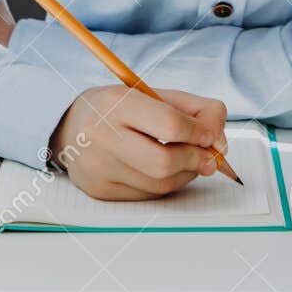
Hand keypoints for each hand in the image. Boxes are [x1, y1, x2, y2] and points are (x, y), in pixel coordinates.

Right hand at [49, 84, 227, 201]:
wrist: (70, 127)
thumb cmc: (120, 109)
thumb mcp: (154, 95)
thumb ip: (195, 111)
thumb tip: (220, 143)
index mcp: (117, 104)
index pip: (170, 124)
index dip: (200, 133)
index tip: (211, 136)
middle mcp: (102, 136)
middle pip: (165, 162)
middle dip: (196, 160)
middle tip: (209, 156)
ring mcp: (98, 168)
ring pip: (160, 184)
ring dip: (186, 175)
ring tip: (187, 160)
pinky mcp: (100, 191)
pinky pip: (148, 195)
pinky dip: (167, 185)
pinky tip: (165, 170)